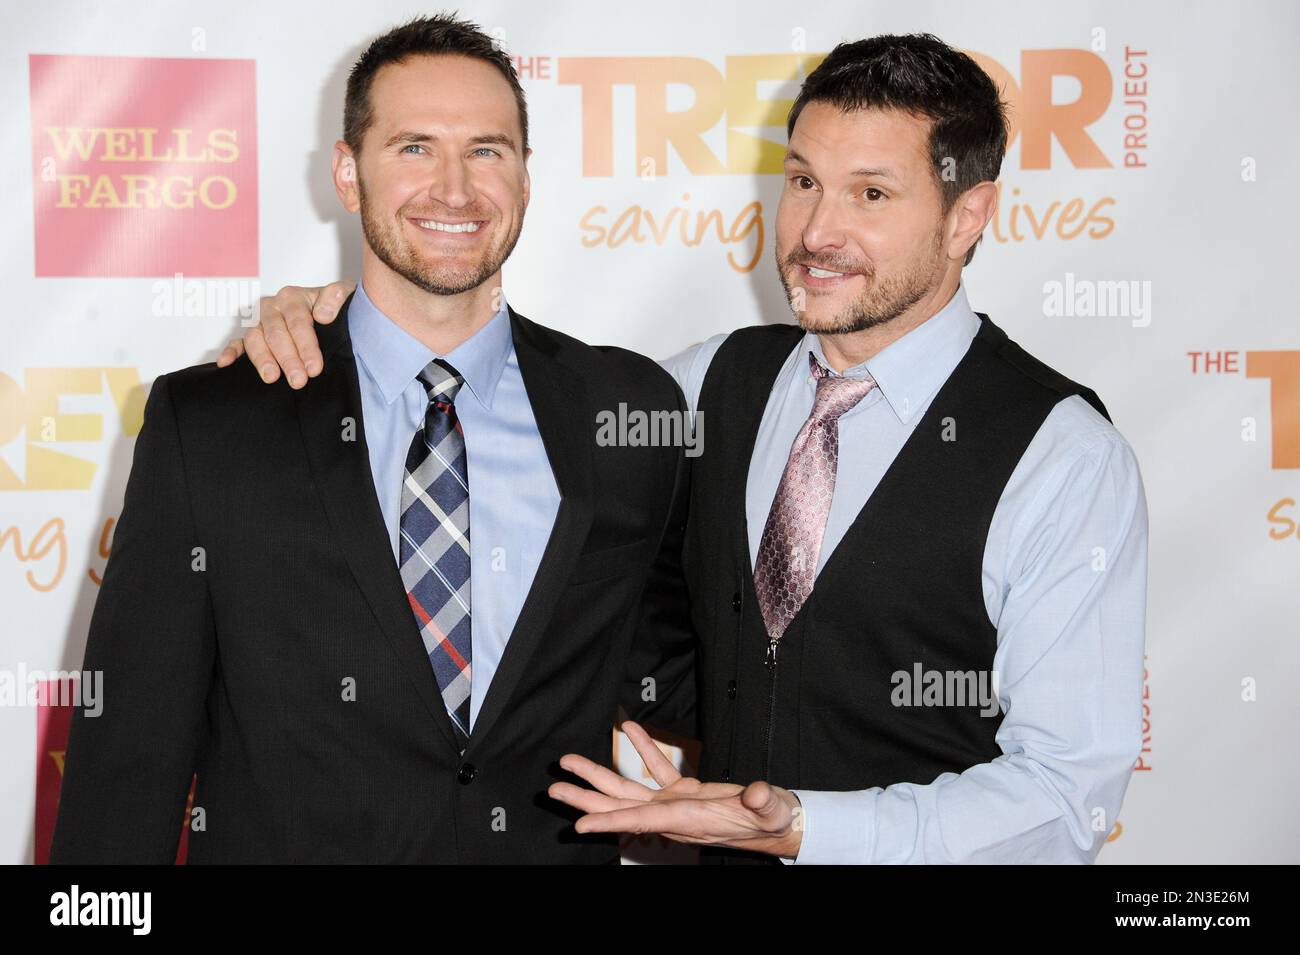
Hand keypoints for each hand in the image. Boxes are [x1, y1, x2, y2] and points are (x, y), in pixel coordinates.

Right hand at [216, 279, 354, 387]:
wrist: (330, 310)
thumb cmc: (335, 306)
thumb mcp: (345, 295)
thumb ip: (336, 297)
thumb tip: (322, 315)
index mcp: (293, 297)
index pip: (298, 322)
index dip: (306, 346)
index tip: (315, 368)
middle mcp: (273, 307)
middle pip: (276, 334)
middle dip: (288, 359)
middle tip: (298, 381)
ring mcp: (260, 322)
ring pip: (255, 339)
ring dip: (263, 359)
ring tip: (272, 378)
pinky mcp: (252, 335)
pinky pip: (237, 342)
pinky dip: (231, 351)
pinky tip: (226, 363)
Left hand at [548, 720, 803, 858]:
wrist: (778, 823)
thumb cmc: (773, 819)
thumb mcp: (770, 810)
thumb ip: (763, 801)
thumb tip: (759, 792)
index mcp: (687, 819)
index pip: (640, 820)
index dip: (609, 821)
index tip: (579, 824)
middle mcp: (673, 814)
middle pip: (619, 806)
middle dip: (586, 797)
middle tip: (555, 788)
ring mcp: (676, 803)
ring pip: (628, 789)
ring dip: (599, 774)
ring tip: (571, 761)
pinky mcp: (685, 792)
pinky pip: (657, 770)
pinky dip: (642, 749)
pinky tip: (629, 729)